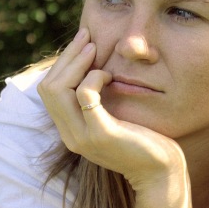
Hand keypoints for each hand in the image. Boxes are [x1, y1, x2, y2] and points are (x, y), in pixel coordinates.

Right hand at [37, 28, 191, 207]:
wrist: (160, 170)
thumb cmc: (140, 138)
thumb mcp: (111, 114)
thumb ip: (96, 96)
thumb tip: (91, 59)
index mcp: (69, 129)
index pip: (48, 89)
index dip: (62, 62)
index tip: (82, 41)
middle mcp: (69, 135)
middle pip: (48, 87)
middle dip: (66, 56)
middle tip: (87, 37)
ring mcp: (82, 137)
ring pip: (58, 90)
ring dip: (77, 63)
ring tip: (95, 50)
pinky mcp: (100, 134)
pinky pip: (85, 95)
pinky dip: (94, 77)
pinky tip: (110, 75)